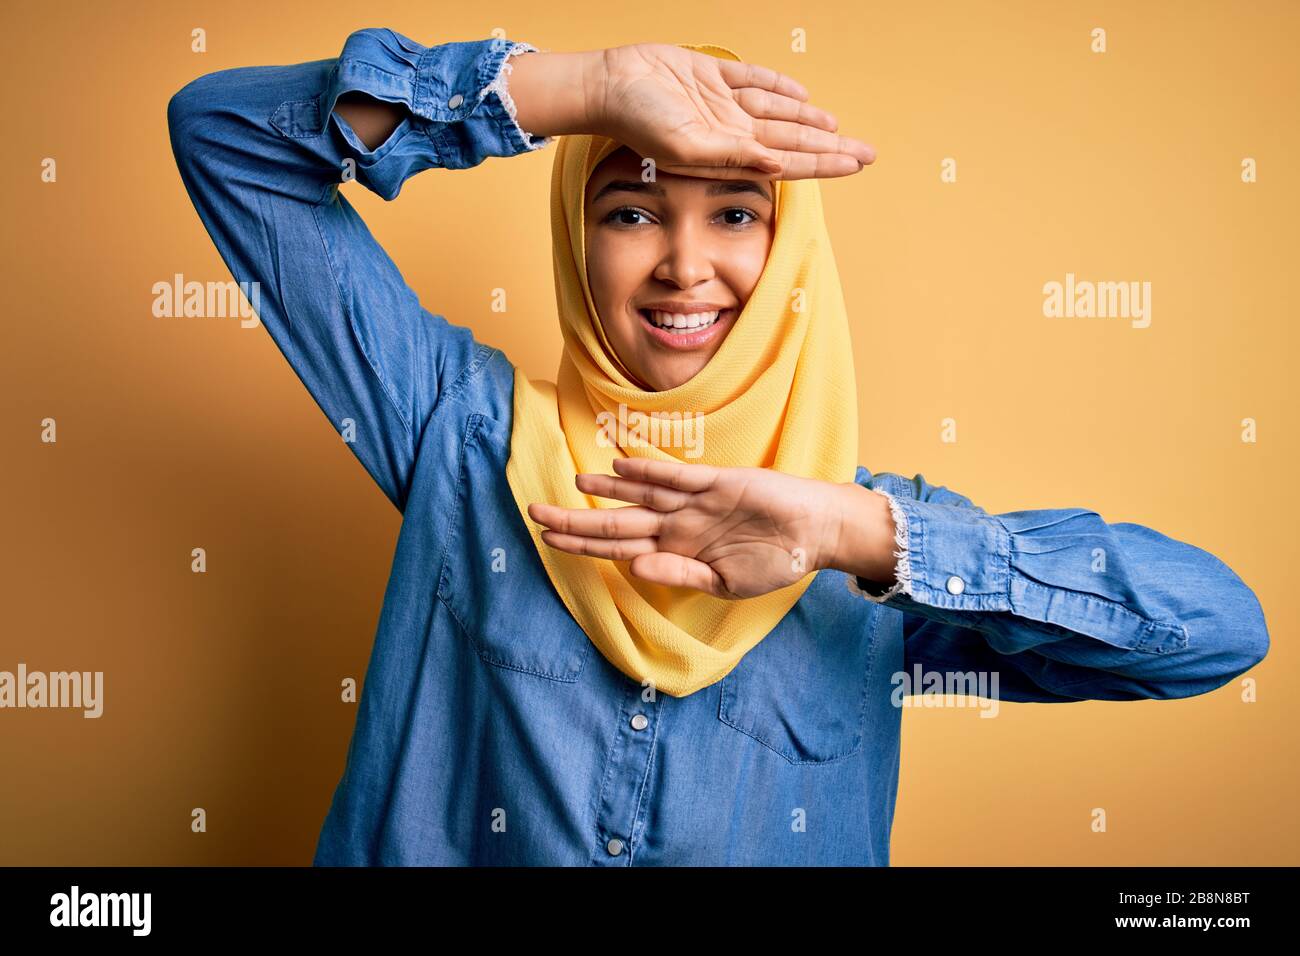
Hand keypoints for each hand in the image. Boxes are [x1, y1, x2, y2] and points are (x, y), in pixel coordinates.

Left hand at [526, 458, 895, 598]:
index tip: (547, 539)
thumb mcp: (725, 582)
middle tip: (534, 512)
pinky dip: (650, 472)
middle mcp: (678, 524)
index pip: (617, 547)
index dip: (582, 543)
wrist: (815, 534)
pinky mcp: (719, 482)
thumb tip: (632, 568)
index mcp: (676, 551)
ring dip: (607, 489)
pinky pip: (679, 478)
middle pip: (617, 522)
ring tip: (572, 481)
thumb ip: (679, 573)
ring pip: (641, 495)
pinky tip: (621, 466)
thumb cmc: (775, 562)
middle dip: (576, 519)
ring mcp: (696, 502)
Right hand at [584, 43, 875, 180]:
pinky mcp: (711, 78)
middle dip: (831, 146)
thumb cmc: (638, 120)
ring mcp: (722, 104)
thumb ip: (731, 155)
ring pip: (779, 112)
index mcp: (729, 152)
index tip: (856, 165)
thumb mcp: (684, 146)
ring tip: (838, 129)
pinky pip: (754, 81)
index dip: (824, 163)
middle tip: (867, 152)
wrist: (608, 85)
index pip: (789, 161)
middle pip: (793, 139)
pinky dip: (779, 87)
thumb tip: (776, 163)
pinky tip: (801, 95)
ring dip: (809, 120)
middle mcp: (731, 132)